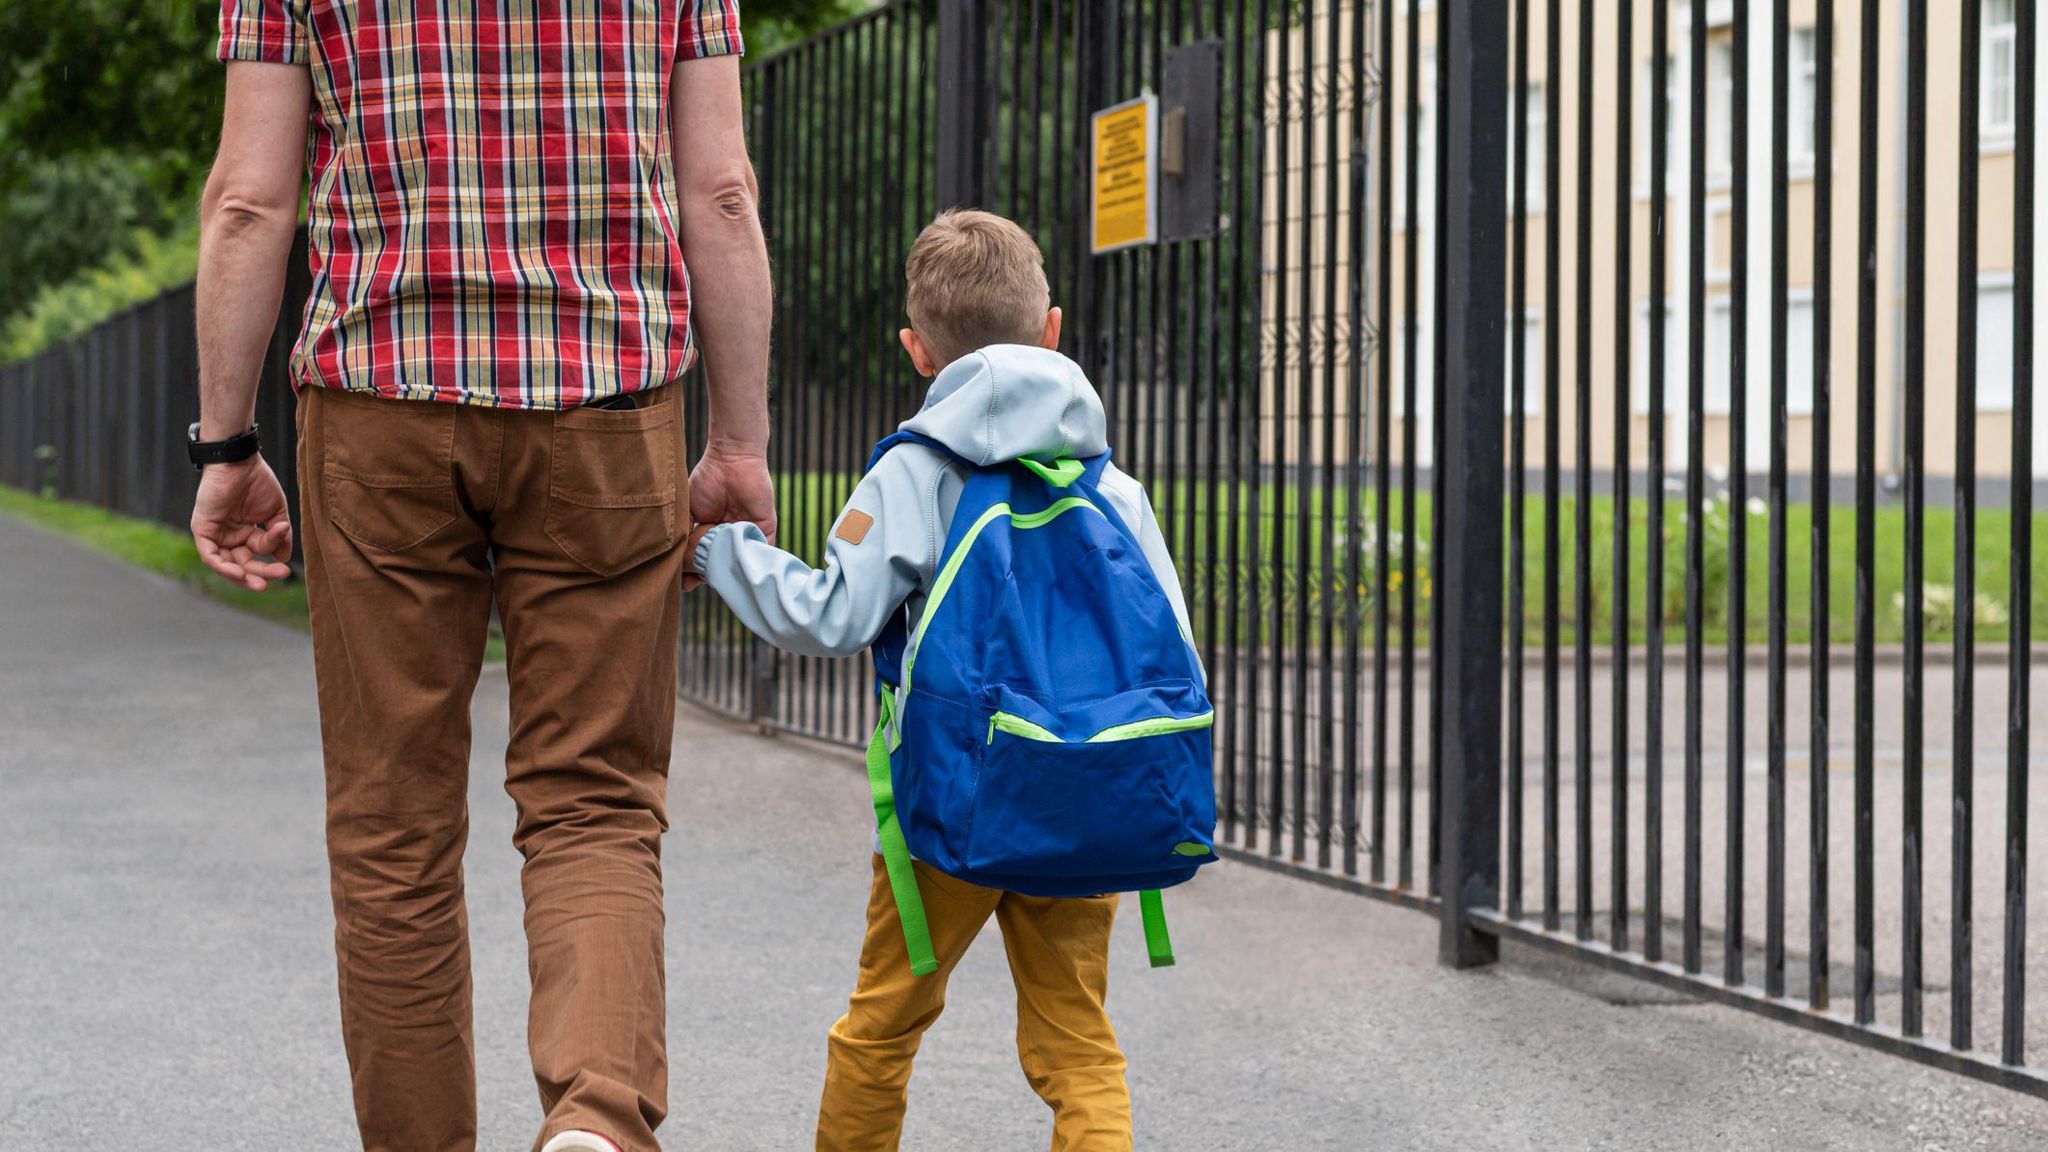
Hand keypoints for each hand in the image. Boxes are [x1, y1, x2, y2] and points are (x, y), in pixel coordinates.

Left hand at [191, 455, 293, 590]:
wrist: (239, 462)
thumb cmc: (257, 481)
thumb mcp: (275, 513)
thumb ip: (279, 536)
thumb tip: (284, 558)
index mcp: (245, 532)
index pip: (258, 552)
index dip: (272, 553)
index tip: (286, 551)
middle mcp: (229, 536)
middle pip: (243, 563)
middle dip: (260, 573)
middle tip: (280, 576)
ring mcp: (215, 534)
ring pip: (225, 564)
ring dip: (241, 577)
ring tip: (258, 584)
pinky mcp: (202, 530)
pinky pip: (210, 555)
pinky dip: (222, 567)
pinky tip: (238, 573)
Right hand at [685, 441, 774, 591]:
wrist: (731, 458)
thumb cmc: (707, 480)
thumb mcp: (688, 511)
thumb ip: (683, 534)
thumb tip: (674, 561)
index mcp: (712, 532)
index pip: (703, 558)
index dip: (694, 571)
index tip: (684, 585)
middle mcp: (729, 535)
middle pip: (721, 563)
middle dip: (709, 574)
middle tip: (696, 583)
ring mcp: (747, 533)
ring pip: (740, 560)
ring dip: (728, 570)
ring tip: (714, 578)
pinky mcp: (765, 528)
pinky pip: (762, 551)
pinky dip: (751, 561)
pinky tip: (737, 569)